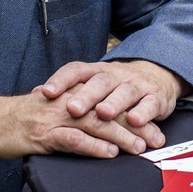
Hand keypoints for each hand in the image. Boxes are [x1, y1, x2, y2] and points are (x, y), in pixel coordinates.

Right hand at [0, 85, 159, 159]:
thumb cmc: (22, 117)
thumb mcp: (53, 105)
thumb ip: (76, 107)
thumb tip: (100, 116)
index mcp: (72, 92)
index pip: (109, 100)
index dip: (133, 112)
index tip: (153, 125)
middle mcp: (67, 101)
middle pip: (108, 111)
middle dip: (134, 125)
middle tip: (155, 139)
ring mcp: (55, 117)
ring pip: (95, 124)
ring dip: (120, 135)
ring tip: (140, 147)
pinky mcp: (43, 135)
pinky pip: (73, 140)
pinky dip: (93, 147)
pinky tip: (109, 153)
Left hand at [37, 59, 187, 129]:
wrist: (158, 75)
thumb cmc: (117, 85)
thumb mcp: (94, 82)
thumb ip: (69, 88)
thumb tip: (35, 94)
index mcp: (97, 71)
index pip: (76, 71)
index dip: (61, 80)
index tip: (45, 92)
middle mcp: (116, 75)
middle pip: (100, 82)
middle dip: (86, 96)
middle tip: (73, 108)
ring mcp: (136, 85)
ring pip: (125, 92)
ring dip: (114, 103)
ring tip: (103, 113)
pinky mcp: (155, 98)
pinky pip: (149, 104)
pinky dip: (143, 113)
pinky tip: (135, 121)